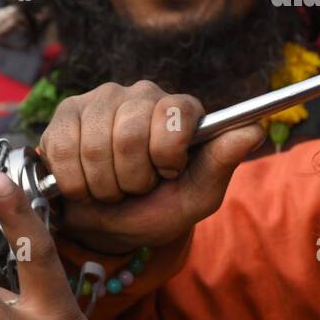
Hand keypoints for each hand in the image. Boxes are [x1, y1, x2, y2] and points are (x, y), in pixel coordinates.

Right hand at [39, 81, 265, 254]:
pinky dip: (74, 181)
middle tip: (136, 187)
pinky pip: (64, 148)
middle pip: (130, 135)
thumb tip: (255, 129)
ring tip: (112, 187)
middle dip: (132, 179)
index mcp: (181, 109)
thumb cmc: (160, 207)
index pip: (175, 113)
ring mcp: (102, 99)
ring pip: (96, 145)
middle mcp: (143, 94)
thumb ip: (222, 162)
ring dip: (104, 184)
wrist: (109, 225)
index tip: (168, 174)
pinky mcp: (66, 112)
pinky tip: (84, 182)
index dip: (168, 154)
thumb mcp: (197, 196)